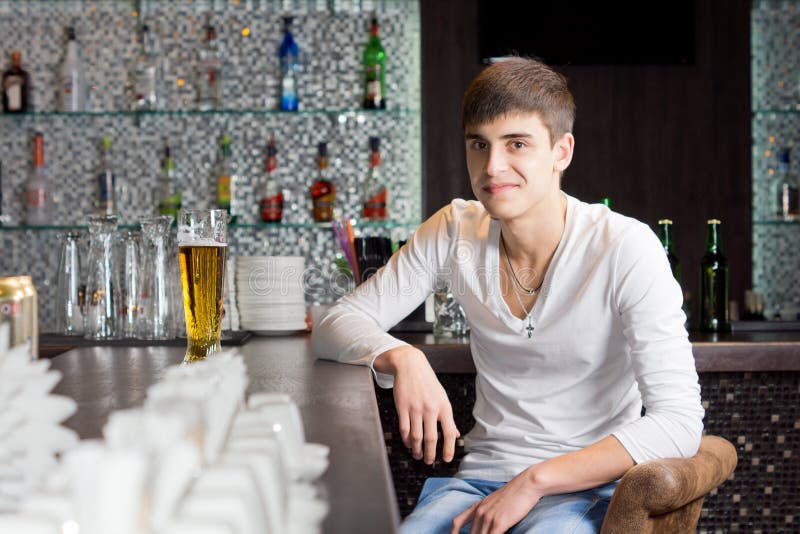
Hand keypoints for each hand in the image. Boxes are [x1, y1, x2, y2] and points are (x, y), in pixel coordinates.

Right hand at [374, 346, 459, 463]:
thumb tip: (456, 434)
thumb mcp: (442, 397)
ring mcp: (415, 408)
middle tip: (429, 462)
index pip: (450, 432)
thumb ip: (448, 417)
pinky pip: (404, 428)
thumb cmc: (428, 382)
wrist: (411, 365)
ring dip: (416, 449)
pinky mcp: (402, 407)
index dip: (449, 448)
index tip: (447, 459)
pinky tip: (408, 443)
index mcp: (444, 407)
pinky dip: (406, 439)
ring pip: (416, 436)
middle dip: (430, 454)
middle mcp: (431, 408)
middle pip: (431, 438)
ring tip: (417, 455)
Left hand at [450, 468, 542, 533]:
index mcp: (477, 506)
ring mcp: (488, 517)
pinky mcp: (498, 522)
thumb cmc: (514, 494)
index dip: (453, 533)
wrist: (526, 484)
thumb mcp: (494, 501)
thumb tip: (485, 525)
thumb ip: (486, 512)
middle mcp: (479, 512)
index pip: (457, 522)